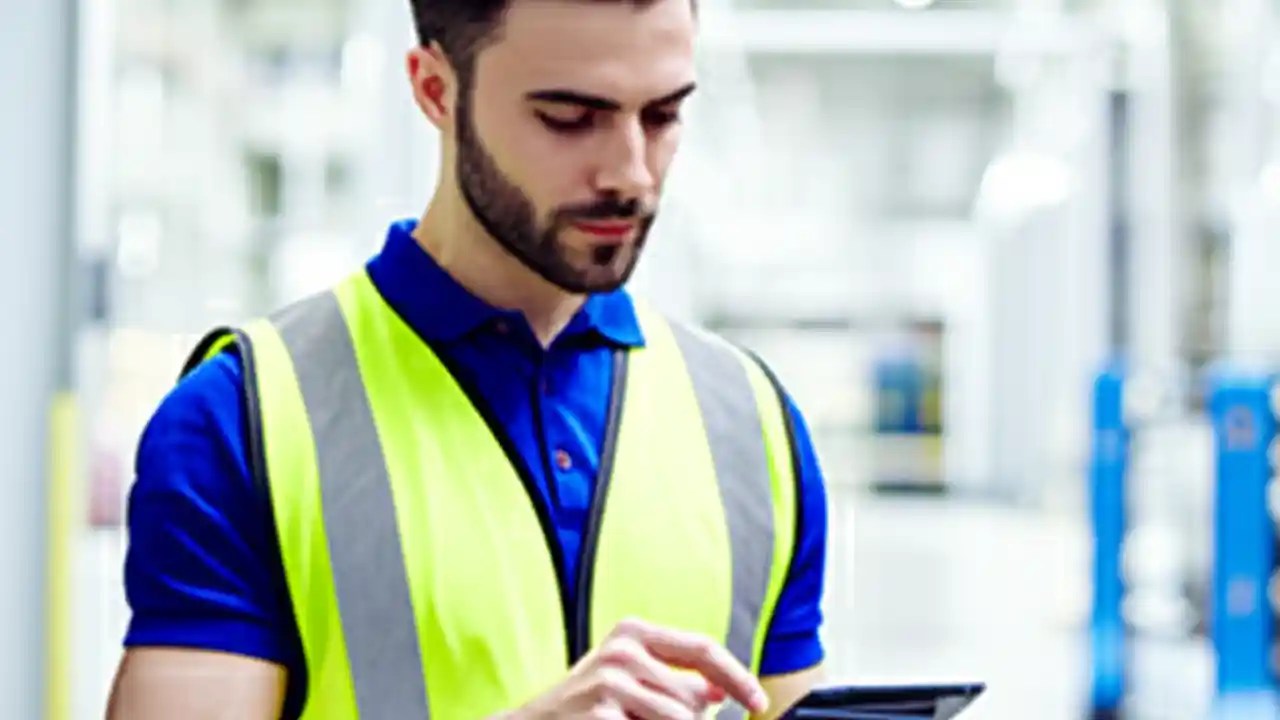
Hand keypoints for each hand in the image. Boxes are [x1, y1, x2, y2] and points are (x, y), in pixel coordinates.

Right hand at [506, 617, 769, 718]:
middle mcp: (621, 650)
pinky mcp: (601, 713)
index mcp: (632, 632)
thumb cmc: (584, 708)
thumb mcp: (628, 681)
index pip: (703, 649)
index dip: (738, 677)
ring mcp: (609, 682)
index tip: (759, 703)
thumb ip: (672, 680)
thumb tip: (720, 693)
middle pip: (692, 698)